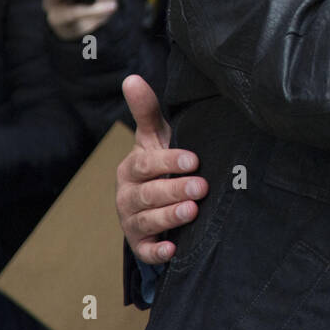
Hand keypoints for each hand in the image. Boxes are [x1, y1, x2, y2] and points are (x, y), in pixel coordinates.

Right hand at [115, 75, 207, 263]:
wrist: (155, 203)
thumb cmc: (160, 163)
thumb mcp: (156, 137)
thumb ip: (147, 110)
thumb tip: (131, 78)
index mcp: (132, 166)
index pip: (146, 163)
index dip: (168, 161)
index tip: (194, 159)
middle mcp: (128, 194)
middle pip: (148, 193)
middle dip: (174, 189)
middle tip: (201, 187)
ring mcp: (132, 221)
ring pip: (147, 220)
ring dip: (169, 216)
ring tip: (192, 211)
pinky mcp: (140, 244)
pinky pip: (146, 251)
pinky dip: (157, 252)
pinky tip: (173, 249)